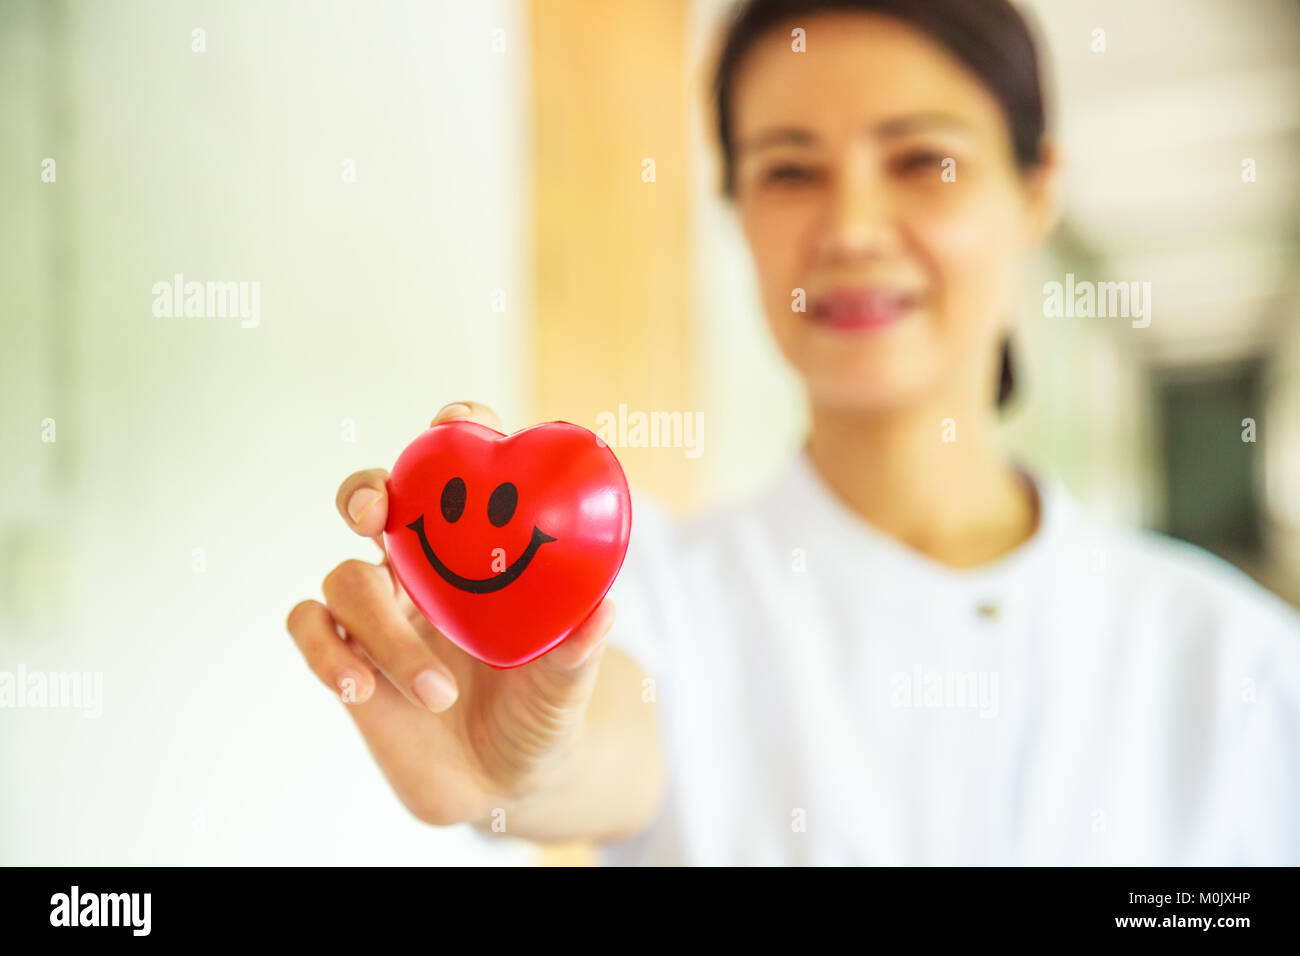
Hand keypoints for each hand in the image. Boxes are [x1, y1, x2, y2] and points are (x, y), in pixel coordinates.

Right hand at [286, 401, 617, 825]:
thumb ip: (577, 651)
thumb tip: (600, 610)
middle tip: (376, 511)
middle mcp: (422, 568)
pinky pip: (310, 629)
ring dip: (387, 633)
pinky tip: (358, 688)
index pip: (459, 469)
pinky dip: (324, 651)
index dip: (454, 433)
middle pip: (376, 496)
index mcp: (479, 551)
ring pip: (346, 578)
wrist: (504, 782)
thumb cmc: (540, 711)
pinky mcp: (346, 656)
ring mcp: (379, 610)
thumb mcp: (567, 684)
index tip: (455, 425)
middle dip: (365, 490)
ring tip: (439, 692)